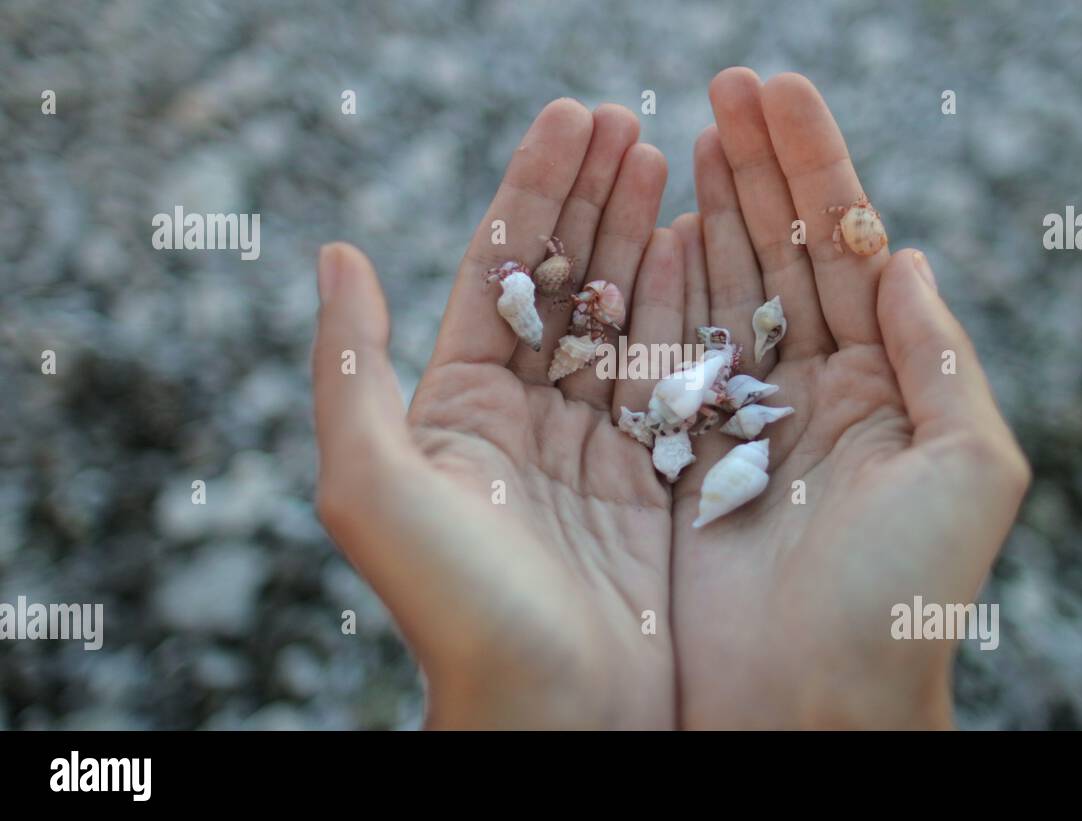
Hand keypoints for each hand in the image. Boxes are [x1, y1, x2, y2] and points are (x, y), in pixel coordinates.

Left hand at [311, 100, 682, 727]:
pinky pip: (673, 377)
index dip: (536, 190)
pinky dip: (691, 310)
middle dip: (596, 197)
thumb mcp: (374, 483)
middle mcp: (524, 418)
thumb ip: (351, 368)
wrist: (554, 718)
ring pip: (623, 317)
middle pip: (564, 281)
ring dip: (646, 237)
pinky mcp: (654, 478)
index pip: (498, 271)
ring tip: (673, 163)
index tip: (576, 117)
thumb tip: (334, 252)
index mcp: (455, 407)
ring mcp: (593, 446)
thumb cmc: (456, 608)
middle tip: (635, 120)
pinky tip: (708, 251)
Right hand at [669, 69, 1030, 727]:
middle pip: (780, 254)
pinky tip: (647, 234)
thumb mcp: (967, 471)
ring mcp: (744, 423)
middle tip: (722, 87)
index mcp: (886, 388)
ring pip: (722, 293)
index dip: (813, 169)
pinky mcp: (682, 460)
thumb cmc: (901, 601)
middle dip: (755, 170)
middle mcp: (816, 395)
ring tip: (685, 135)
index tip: (774, 93)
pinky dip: (656, 295)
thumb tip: (909, 258)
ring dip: (706, 213)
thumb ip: (944, 357)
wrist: (812, 710)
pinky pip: (668, 360)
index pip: (845, 248)